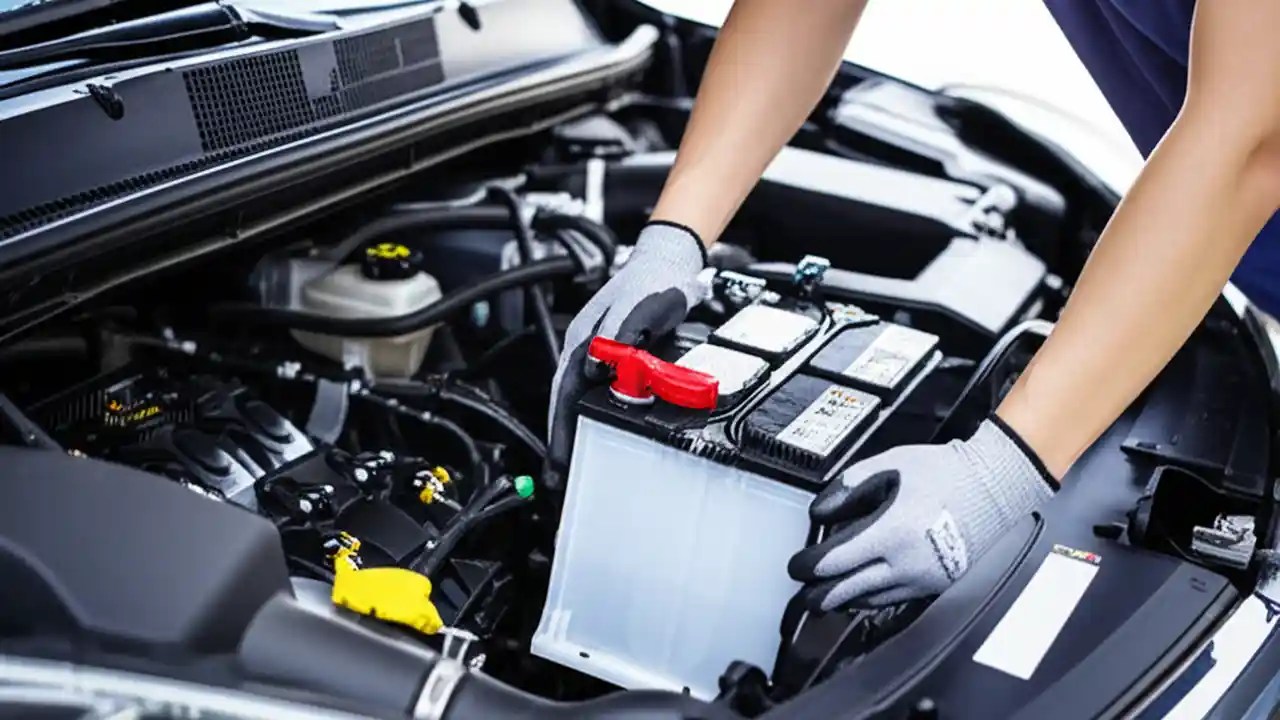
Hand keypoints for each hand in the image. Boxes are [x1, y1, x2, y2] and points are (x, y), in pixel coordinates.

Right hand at [546, 222, 706, 478]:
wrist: (671, 264)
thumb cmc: (654, 282)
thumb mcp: (640, 307)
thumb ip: (620, 335)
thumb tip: (596, 366)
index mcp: (583, 340)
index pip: (564, 392)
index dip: (559, 427)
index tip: (558, 458)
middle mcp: (587, 351)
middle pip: (567, 402)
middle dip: (561, 439)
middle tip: (559, 476)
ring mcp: (602, 356)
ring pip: (582, 401)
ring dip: (577, 432)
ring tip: (573, 465)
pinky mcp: (620, 360)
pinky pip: (604, 395)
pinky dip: (598, 417)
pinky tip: (600, 435)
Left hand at [787, 418, 1055, 611]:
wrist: (995, 486)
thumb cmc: (946, 473)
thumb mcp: (890, 465)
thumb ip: (850, 485)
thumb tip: (820, 509)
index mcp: (891, 532)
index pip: (836, 561)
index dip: (809, 567)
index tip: (796, 567)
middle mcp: (907, 563)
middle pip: (848, 591)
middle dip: (818, 595)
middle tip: (801, 595)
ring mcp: (923, 578)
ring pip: (871, 600)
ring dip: (844, 599)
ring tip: (824, 595)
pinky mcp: (936, 585)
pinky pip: (894, 598)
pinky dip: (872, 597)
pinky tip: (860, 593)